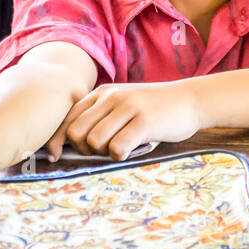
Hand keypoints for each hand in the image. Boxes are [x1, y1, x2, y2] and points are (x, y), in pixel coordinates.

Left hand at [43, 81, 202, 160]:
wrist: (192, 99)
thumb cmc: (155, 108)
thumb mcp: (124, 103)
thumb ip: (100, 114)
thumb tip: (71, 142)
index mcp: (102, 93)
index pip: (66, 117)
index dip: (56, 140)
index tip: (56, 156)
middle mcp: (112, 97)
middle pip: (75, 132)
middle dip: (82, 149)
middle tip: (101, 151)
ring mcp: (129, 107)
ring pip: (94, 141)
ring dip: (103, 153)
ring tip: (120, 149)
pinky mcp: (145, 121)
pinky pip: (117, 147)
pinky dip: (120, 156)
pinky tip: (131, 150)